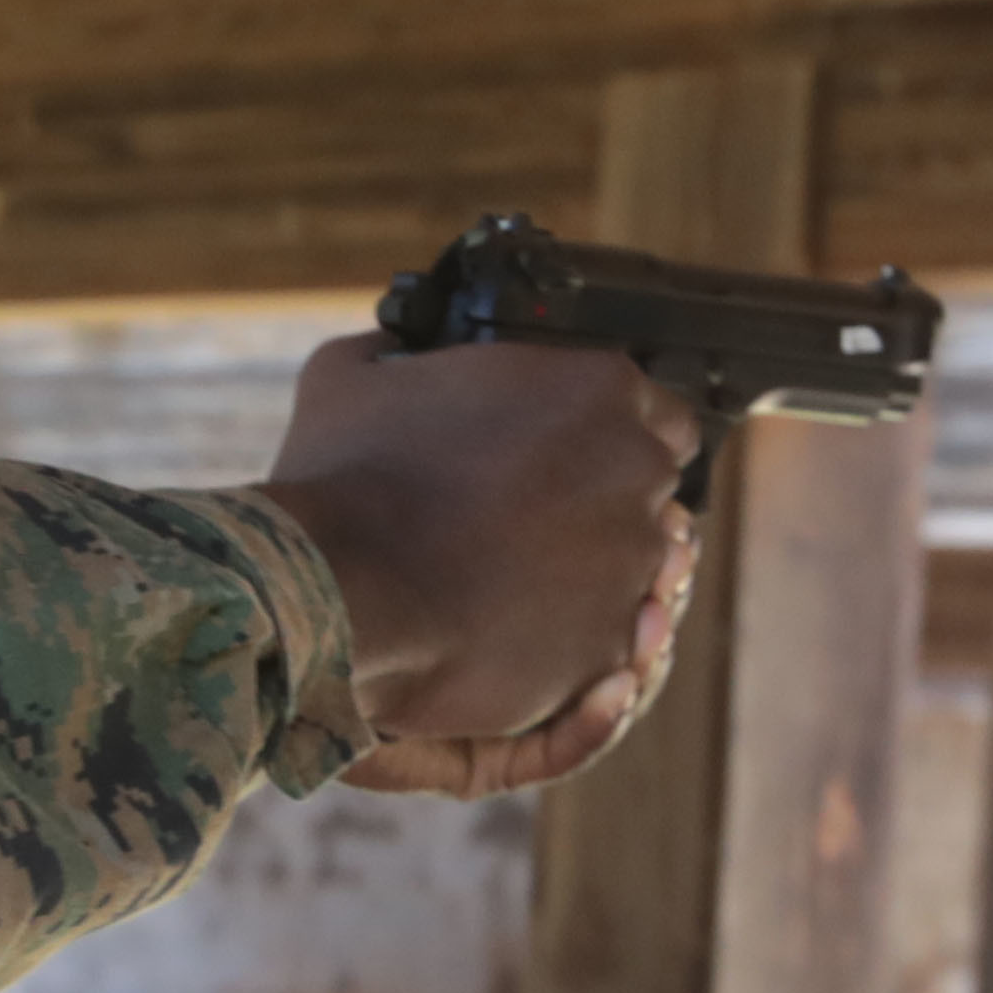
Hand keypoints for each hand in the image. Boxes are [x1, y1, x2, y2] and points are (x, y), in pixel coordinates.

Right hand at [258, 333, 695, 800]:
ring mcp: (631, 562)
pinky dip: (561, 642)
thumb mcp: (348, 378)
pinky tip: (496, 632)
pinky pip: (599, 641)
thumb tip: (388, 349)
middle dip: (597, 508)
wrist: (334, 597)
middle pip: (648, 491)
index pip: (659, 412)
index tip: (566, 460)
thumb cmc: (341, 483)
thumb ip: (390, 352)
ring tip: (500, 587)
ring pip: (629, 571)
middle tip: (522, 525)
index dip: (607, 440)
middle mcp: (635, 469)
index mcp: (595, 388)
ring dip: (580, 576)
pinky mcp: (606, 644)